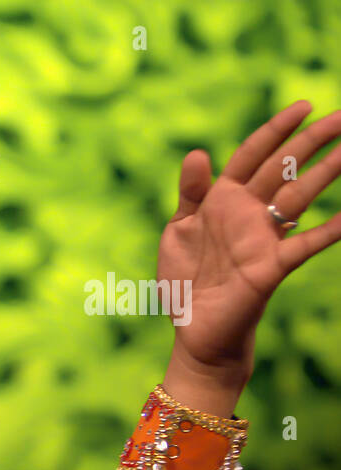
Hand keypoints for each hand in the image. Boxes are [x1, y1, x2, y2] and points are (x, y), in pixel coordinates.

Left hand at [157, 101, 340, 386]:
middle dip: (312, 141)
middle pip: (284, 168)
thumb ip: (190, 193)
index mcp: (223, 201)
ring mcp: (263, 238)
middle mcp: (248, 214)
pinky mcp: (271, 267)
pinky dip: (329, 231)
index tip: (304, 104)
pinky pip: (306, 244)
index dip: (276, 130)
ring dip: (328, 172)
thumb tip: (198, 153)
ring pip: (300, 196)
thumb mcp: (177, 232)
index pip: (254, 155)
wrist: (192, 330)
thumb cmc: (185, 280)